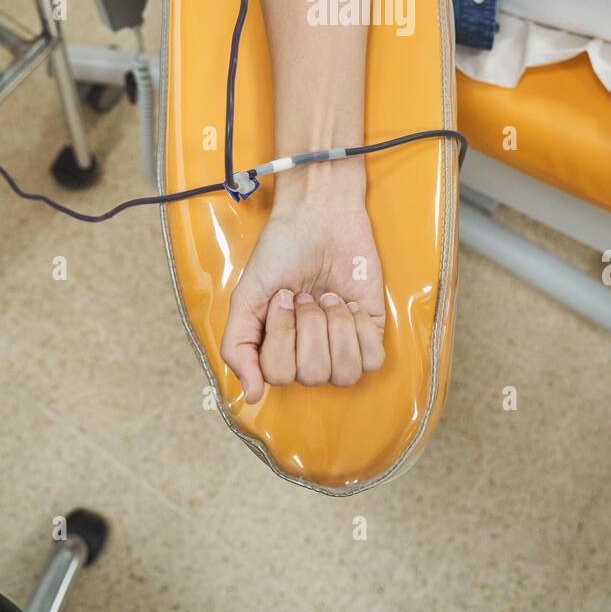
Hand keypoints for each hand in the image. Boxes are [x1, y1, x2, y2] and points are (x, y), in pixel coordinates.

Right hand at [220, 193, 385, 403]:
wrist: (320, 215)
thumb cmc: (281, 251)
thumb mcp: (247, 297)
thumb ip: (238, 347)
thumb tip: (251, 396)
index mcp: (276, 350)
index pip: (279, 377)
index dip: (282, 338)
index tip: (283, 298)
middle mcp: (308, 353)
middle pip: (313, 375)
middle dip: (309, 326)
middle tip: (306, 295)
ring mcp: (341, 344)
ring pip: (345, 374)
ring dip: (336, 328)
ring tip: (329, 298)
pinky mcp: (371, 330)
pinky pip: (372, 359)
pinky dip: (360, 329)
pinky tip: (350, 304)